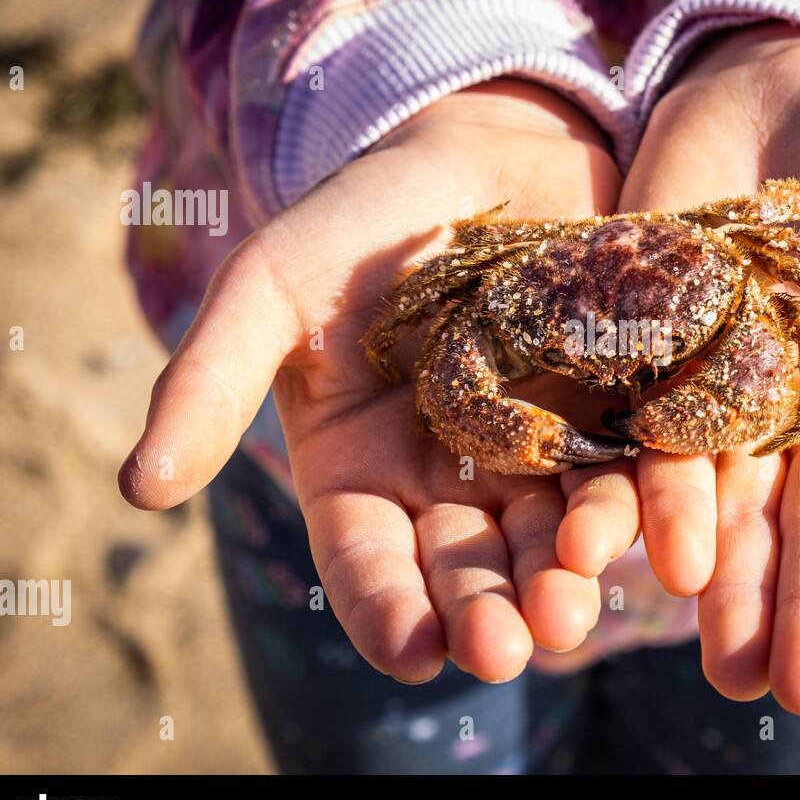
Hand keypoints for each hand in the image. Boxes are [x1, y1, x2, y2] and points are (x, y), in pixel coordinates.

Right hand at [119, 81, 639, 682]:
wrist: (486, 149)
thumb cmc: (363, 219)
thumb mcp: (275, 286)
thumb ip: (210, 380)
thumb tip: (137, 491)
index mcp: (363, 472)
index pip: (368, 561)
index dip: (387, 610)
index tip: (418, 650)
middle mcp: (453, 483)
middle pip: (468, 566)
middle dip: (487, 611)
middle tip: (509, 649)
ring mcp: (540, 456)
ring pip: (554, 536)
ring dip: (566, 578)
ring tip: (577, 607)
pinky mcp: (617, 418)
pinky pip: (633, 473)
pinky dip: (644, 508)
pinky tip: (662, 539)